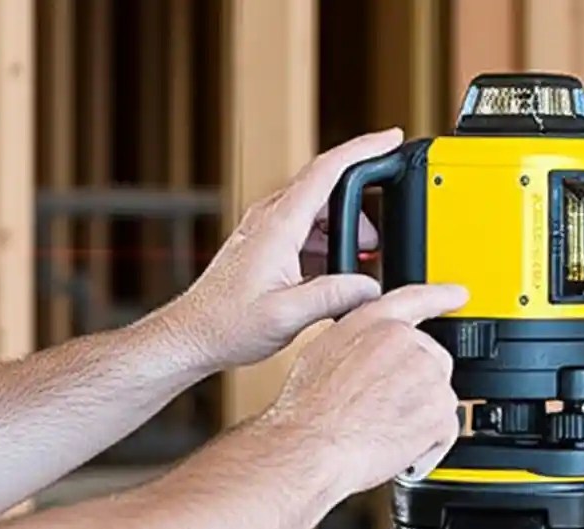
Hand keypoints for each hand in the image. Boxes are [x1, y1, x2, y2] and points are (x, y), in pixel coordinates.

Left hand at [162, 128, 402, 371]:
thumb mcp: (287, 316)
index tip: (390, 139)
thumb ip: (334, 297)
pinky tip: (333, 273)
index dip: (363, 149)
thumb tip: (371, 286)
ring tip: (357, 263)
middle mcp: (270, 218)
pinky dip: (326, 241)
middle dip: (361, 208)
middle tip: (377, 243)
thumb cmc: (227, 325)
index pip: (327, 170)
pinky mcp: (264, 242)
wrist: (193, 335)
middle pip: (327, 187)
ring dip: (343, 229)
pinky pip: (304, 227)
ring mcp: (265, 227)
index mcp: (279, 225)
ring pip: (317, 208)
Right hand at [261, 283, 468, 496]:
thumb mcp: (323, 353)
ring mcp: (428, 376)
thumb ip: (358, 342)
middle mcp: (406, 343)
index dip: (440, 296)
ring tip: (383, 430)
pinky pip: (444, 430)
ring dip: (419, 416)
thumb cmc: (309, 410)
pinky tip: (398, 448)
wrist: (314, 446)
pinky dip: (428, 444)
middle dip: (415, 386)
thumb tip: (369, 351)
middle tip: (384, 409)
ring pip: (437, 397)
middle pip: (430, 360)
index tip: (458, 295)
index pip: (416, 299)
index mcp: (375, 324)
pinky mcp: (441, 411)